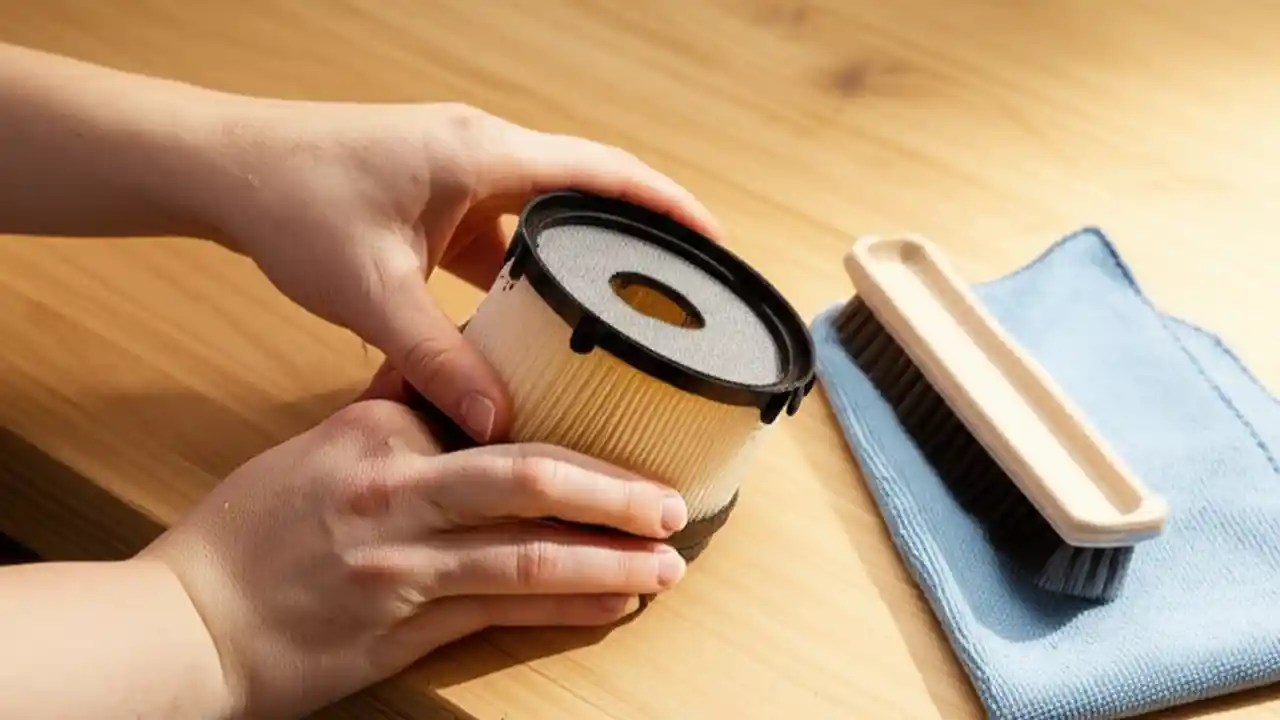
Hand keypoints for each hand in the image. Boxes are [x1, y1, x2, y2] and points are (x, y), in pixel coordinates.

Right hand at [142, 398, 688, 719]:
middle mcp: (398, 497)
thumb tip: (449, 380)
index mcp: (379, 440)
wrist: (191, 622)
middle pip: (529, 482)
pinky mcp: (403, 631)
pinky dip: (566, 611)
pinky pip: (502, 617)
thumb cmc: (250, 534)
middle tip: (671, 502)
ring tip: (667, 562)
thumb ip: (391, 413)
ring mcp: (403, 569)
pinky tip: (613, 602)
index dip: (571, 435)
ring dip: (609, 560)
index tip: (624, 435)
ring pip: (528, 559)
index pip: (494, 423)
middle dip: (613, 492)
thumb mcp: (318, 449)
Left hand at [189, 99, 721, 442]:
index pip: (603, 173)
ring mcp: (460, 167)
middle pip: (588, 187)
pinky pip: (505, 225)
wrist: (223, 167)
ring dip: (579, 255)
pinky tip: (535, 318)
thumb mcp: (371, 292)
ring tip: (620, 311)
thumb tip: (496, 420)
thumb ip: (436, 358)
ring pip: (545, 210)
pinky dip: (528, 266)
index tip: (715, 242)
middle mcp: (482, 150)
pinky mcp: (439, 189)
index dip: (668, 206)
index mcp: (482, 156)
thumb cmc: (291, 203)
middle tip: (681, 289)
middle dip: (637, 235)